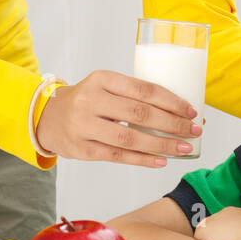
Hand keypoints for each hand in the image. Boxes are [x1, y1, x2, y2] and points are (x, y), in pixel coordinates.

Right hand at [34, 69, 202, 166]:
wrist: (47, 117)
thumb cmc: (88, 101)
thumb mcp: (105, 87)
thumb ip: (133, 95)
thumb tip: (178, 111)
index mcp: (102, 79)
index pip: (143, 90)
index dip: (171, 101)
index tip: (191, 111)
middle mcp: (91, 100)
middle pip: (140, 114)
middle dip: (172, 124)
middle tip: (194, 131)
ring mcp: (85, 126)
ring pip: (130, 138)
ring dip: (162, 145)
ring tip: (183, 149)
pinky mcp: (82, 149)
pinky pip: (118, 156)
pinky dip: (143, 159)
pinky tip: (161, 160)